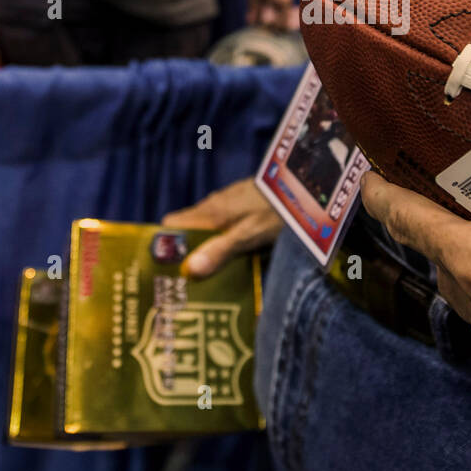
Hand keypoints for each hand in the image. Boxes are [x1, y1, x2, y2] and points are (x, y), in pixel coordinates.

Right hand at [163, 177, 282, 277]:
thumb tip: (188, 271)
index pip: (171, 225)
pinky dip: (226, 241)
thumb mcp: (249, 235)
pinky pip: (226, 225)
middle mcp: (214, 206)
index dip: (165, 246)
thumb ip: (220, 251)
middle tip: (192, 285)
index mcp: (209, 212)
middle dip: (189, 255)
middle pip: (190, 232)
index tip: (167, 270)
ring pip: (209, 229)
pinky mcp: (245, 205)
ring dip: (210, 250)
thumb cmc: (276, 210)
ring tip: (215, 278)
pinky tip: (239, 259)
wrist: (304, 185)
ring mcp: (230, 204)